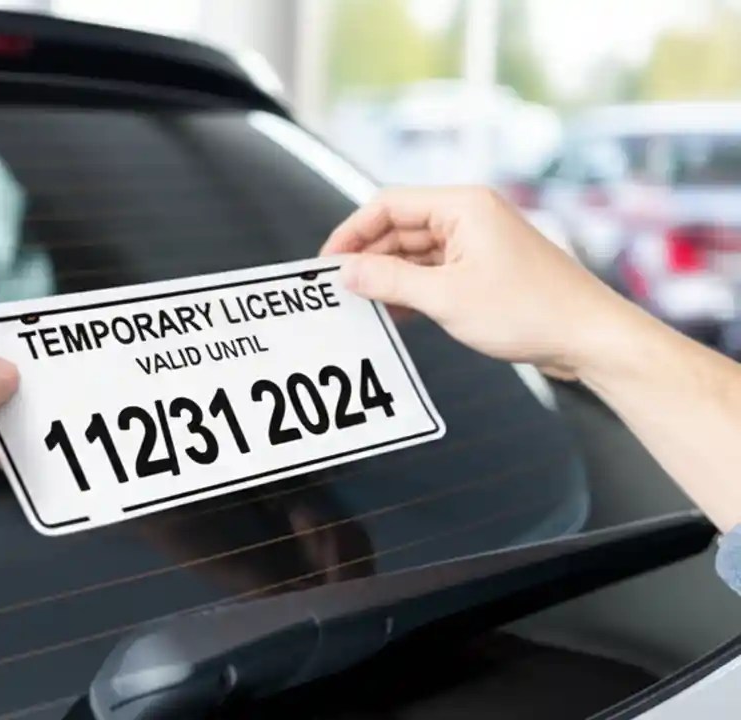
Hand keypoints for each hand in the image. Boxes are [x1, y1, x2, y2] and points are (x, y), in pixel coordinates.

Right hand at [321, 186, 628, 377]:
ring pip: (416, 252)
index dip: (352, 232)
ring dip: (389, 276)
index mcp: (463, 206)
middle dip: (368, 256)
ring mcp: (479, 243)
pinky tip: (395, 312)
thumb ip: (390, 281)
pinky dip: (413, 289)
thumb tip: (347, 272)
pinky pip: (436, 271)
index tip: (328, 262)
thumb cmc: (531, 311)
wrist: (590, 338)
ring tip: (363, 303)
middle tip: (339, 287)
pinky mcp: (486, 270)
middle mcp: (471, 216)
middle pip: (400, 227)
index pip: (388, 204)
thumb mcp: (446, 298)